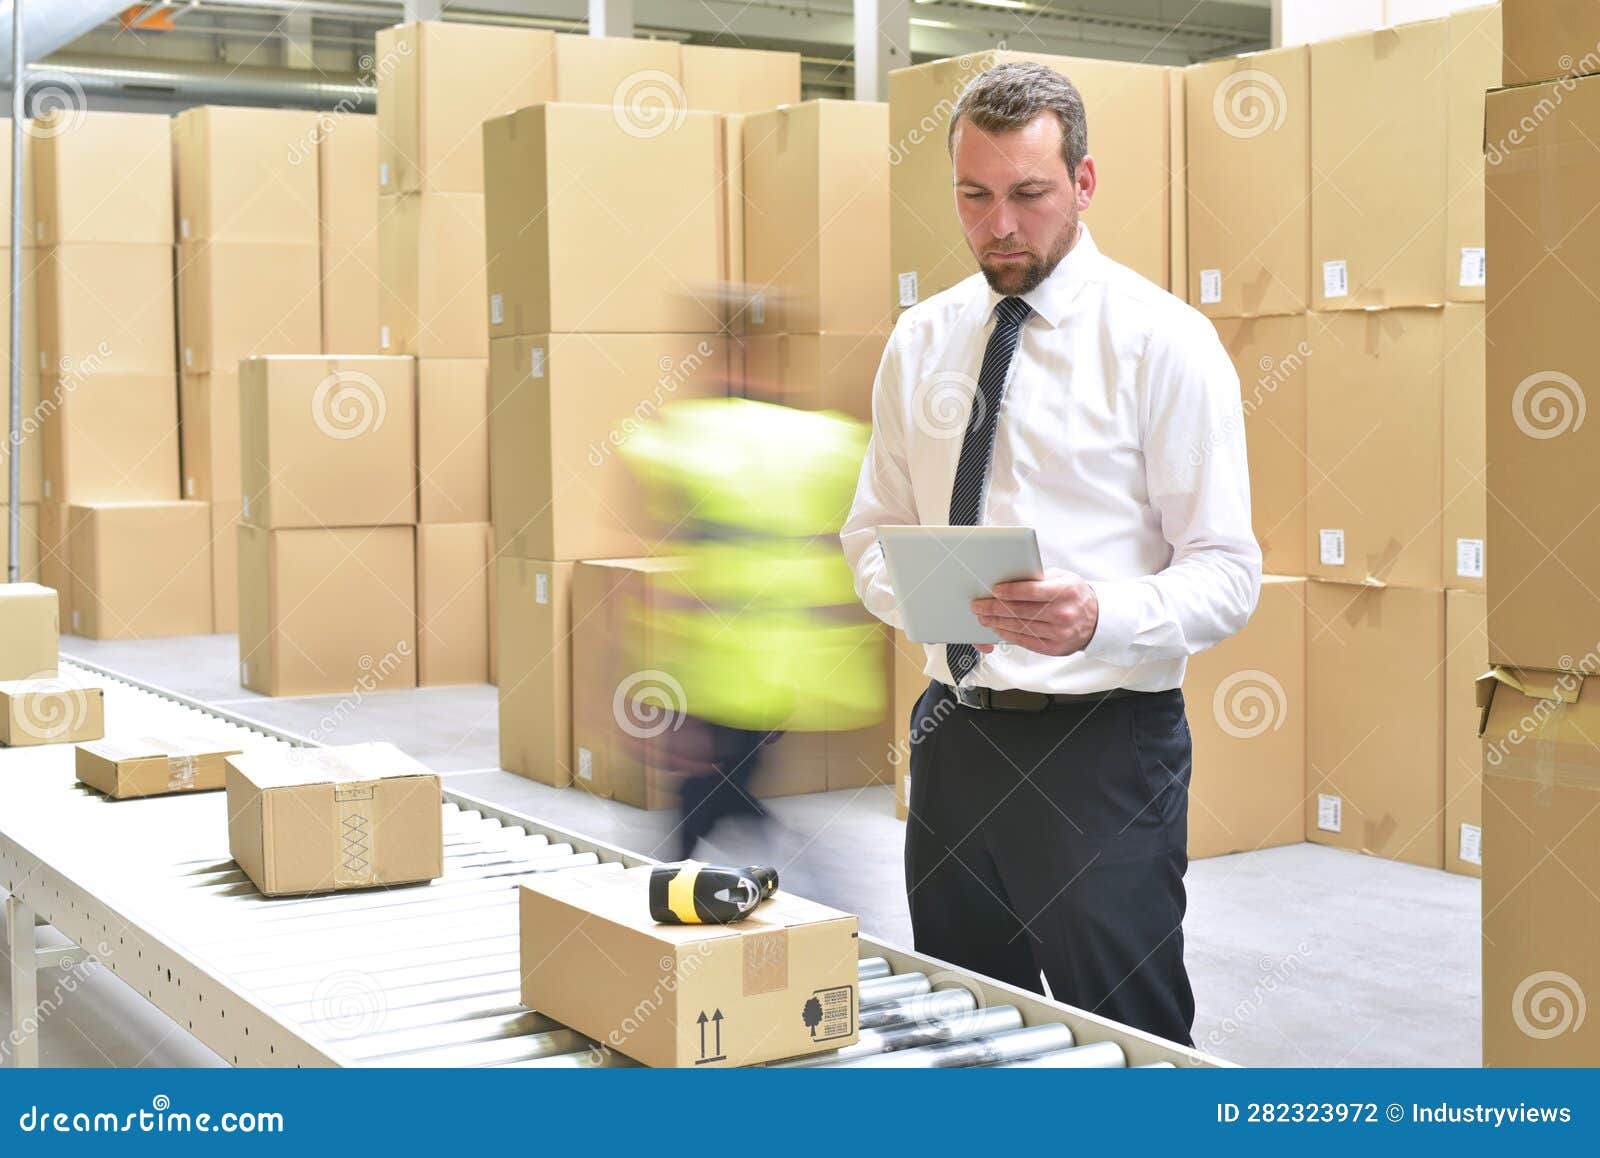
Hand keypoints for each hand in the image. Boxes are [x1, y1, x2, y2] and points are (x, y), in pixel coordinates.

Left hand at [971, 568, 1099, 656]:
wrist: (1096, 620)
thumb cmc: (1075, 595)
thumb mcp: (1063, 578)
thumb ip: (1040, 578)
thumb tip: (1011, 578)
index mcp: (1065, 592)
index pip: (1031, 592)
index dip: (1010, 591)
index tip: (994, 590)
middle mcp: (1063, 614)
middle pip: (1021, 611)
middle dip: (995, 608)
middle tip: (979, 605)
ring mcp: (1059, 633)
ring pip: (1020, 627)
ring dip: (997, 622)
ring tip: (983, 617)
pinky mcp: (1053, 648)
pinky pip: (1025, 641)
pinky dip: (1008, 634)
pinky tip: (998, 628)